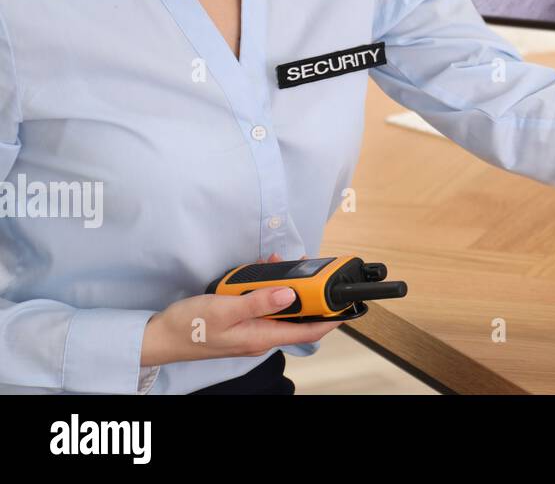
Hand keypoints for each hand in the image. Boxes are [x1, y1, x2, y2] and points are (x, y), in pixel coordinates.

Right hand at [141, 252, 340, 367]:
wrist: (160, 336)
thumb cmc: (189, 326)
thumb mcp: (225, 310)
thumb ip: (259, 302)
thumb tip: (292, 295)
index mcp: (261, 337)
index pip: (307, 332)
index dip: (330, 320)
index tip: (347, 306)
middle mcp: (260, 336)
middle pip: (297, 317)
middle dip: (308, 293)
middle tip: (311, 269)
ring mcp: (250, 329)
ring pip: (280, 308)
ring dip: (285, 287)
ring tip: (282, 264)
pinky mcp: (240, 322)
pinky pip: (263, 305)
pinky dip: (266, 288)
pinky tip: (260, 273)